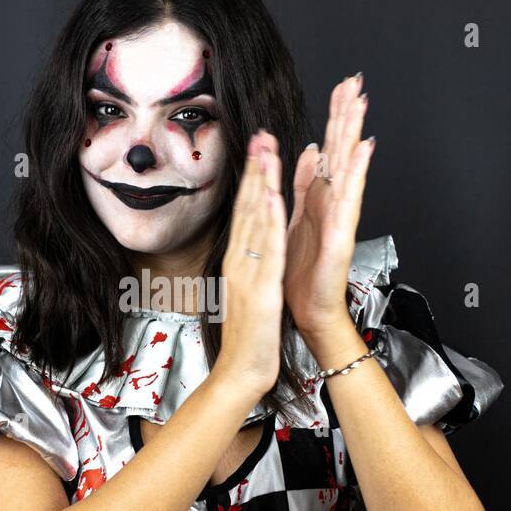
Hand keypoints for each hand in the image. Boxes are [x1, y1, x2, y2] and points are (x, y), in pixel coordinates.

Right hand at [213, 130, 286, 400]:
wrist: (241, 373)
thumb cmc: (248, 339)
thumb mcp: (249, 293)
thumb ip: (250, 267)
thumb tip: (250, 246)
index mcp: (239, 263)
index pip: (246, 214)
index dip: (252, 180)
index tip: (259, 152)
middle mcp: (240, 262)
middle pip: (247, 210)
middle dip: (255, 171)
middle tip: (260, 137)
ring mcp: (249, 273)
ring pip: (255, 221)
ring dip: (260, 184)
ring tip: (266, 153)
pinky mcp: (261, 289)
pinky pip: (266, 250)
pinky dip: (268, 222)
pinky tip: (271, 197)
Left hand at [275, 74, 374, 343]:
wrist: (311, 309)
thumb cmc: (306, 270)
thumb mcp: (300, 217)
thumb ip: (306, 183)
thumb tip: (312, 151)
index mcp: (321, 196)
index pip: (331, 147)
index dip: (335, 116)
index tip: (341, 86)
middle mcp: (334, 201)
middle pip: (342, 149)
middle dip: (347, 114)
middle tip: (354, 81)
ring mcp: (342, 216)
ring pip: (348, 166)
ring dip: (354, 134)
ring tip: (360, 104)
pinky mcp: (342, 233)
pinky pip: (349, 199)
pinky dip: (356, 173)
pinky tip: (363, 150)